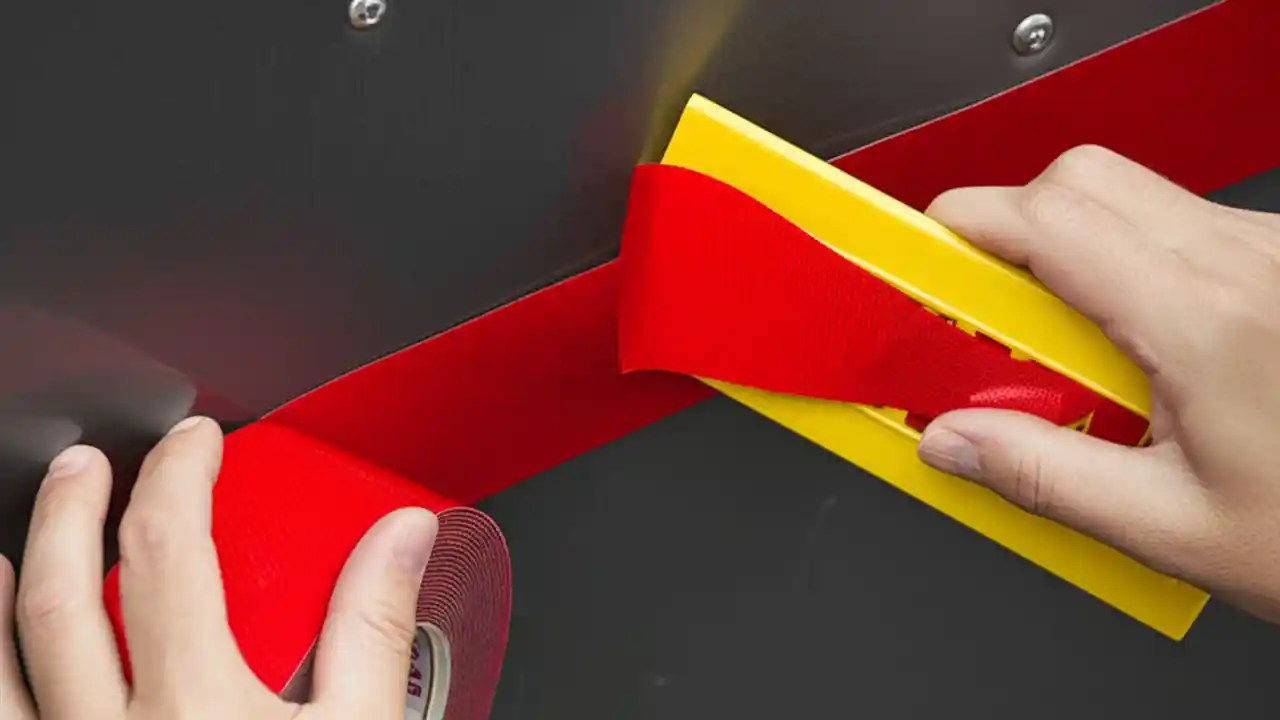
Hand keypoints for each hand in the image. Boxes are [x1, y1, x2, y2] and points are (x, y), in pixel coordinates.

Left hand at [0, 417, 437, 719]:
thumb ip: (373, 629)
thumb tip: (403, 536)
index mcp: (197, 706)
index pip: (167, 550)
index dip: (177, 475)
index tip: (193, 444)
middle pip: (65, 595)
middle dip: (73, 511)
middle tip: (86, 464)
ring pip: (1, 665)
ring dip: (4, 590)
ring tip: (10, 540)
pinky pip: (1, 718)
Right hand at [917, 145, 1279, 622]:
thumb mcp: (1173, 527)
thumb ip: (1042, 478)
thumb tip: (955, 442)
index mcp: (1210, 322)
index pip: (1047, 220)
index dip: (958, 233)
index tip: (912, 275)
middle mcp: (1245, 265)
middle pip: (1078, 184)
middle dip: (1005, 241)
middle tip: (986, 329)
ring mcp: (1268, 255)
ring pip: (1124, 201)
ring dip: (1063, 262)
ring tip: (1066, 362)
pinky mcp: (1277, 265)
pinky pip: (1169, 231)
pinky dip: (1118, 275)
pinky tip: (1130, 358)